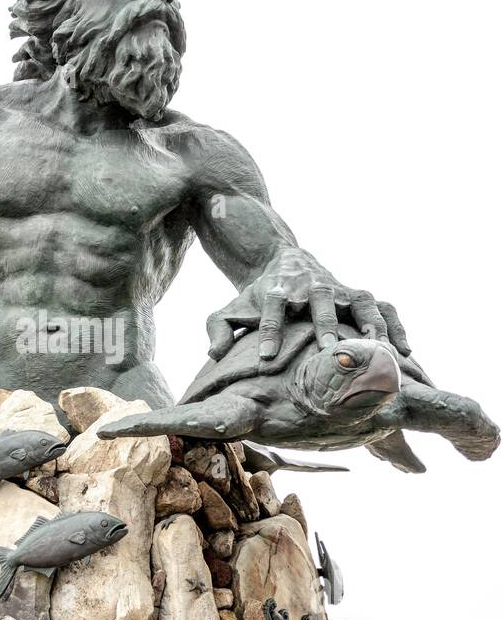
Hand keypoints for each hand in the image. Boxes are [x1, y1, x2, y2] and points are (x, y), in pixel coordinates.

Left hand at [206, 247, 410, 364]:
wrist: (281, 262)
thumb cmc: (256, 297)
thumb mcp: (231, 310)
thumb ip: (218, 329)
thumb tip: (214, 354)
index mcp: (277, 291)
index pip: (271, 309)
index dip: (268, 331)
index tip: (266, 358)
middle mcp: (311, 287)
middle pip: (319, 301)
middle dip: (325, 324)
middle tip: (330, 351)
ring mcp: (338, 288)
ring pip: (360, 301)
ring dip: (370, 324)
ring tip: (381, 350)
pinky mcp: (357, 293)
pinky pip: (383, 306)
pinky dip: (395, 324)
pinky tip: (405, 350)